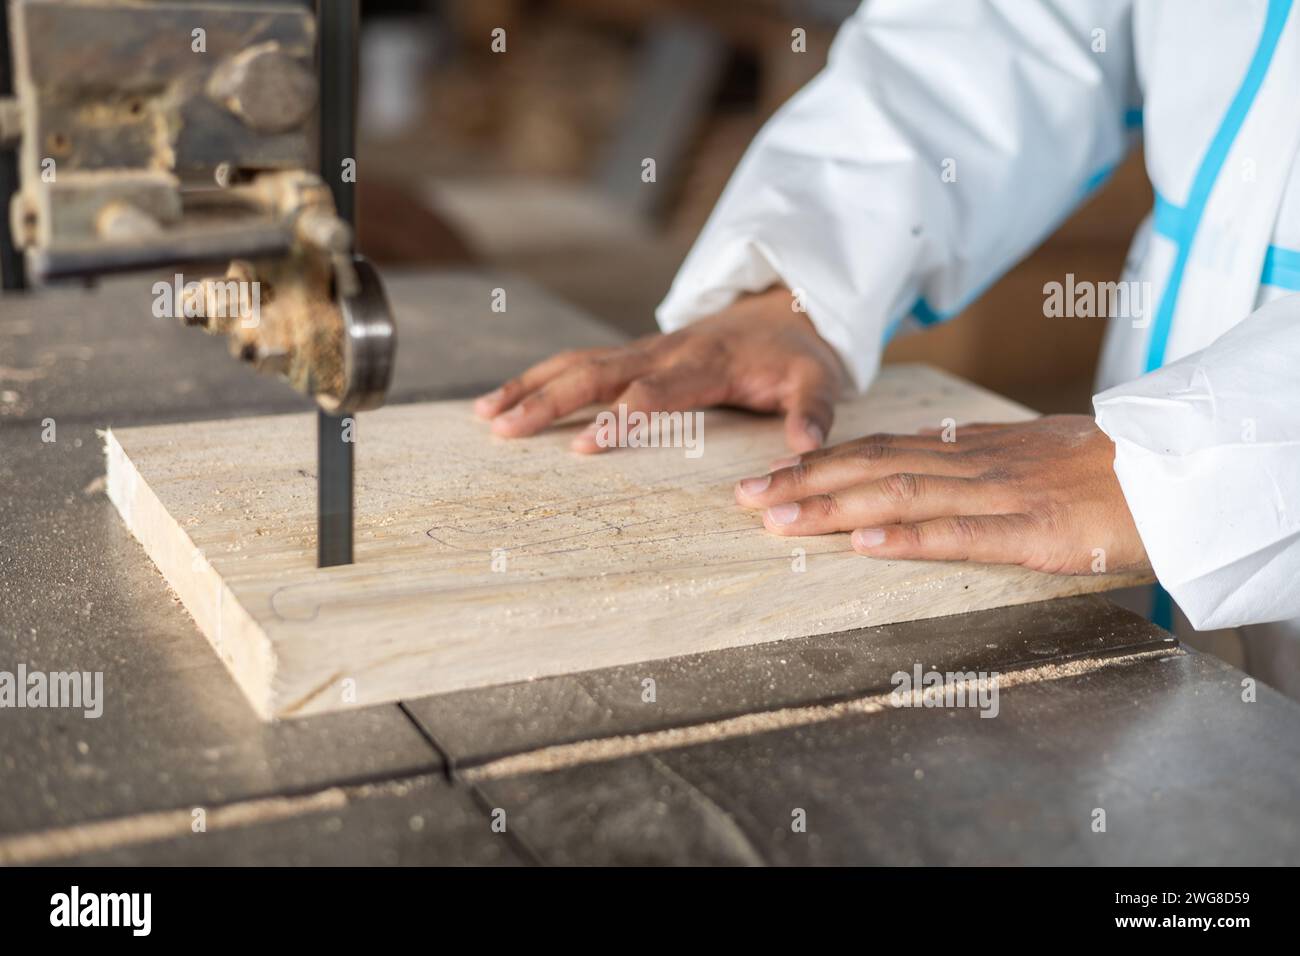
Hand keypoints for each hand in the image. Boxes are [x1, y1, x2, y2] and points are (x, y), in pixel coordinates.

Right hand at [473, 287, 847, 453]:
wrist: (784, 308)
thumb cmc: (795, 354)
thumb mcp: (817, 379)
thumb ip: (811, 410)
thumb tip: (806, 445)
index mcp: (704, 364)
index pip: (656, 391)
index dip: (622, 417)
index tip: (584, 446)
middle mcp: (662, 353)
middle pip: (595, 373)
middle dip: (548, 401)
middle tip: (504, 429)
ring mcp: (641, 351)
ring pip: (574, 363)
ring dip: (528, 387)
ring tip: (484, 416)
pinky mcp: (630, 355)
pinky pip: (575, 363)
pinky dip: (534, 380)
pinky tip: (499, 403)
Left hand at [733, 415, 1150, 574]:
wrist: (1176, 472)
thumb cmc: (1103, 469)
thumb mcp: (1024, 454)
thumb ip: (971, 459)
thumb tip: (918, 460)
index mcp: (969, 450)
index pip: (877, 451)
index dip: (817, 463)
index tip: (766, 476)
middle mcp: (971, 466)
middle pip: (870, 468)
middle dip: (801, 483)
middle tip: (741, 496)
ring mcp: (1000, 497)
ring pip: (901, 495)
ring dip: (833, 508)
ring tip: (777, 519)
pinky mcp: (1033, 532)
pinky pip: (962, 535)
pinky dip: (909, 538)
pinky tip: (864, 544)